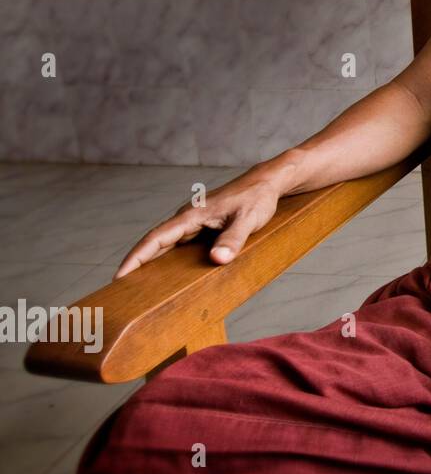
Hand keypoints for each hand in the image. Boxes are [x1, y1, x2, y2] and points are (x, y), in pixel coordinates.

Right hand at [112, 170, 284, 279]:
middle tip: (120, 289)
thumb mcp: (247, 220)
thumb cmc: (257, 198)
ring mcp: (194, 222)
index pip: (156, 238)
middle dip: (137, 264)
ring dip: (151, 262)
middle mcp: (188, 218)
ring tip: (138, 287)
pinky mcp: (203, 226)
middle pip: (155, 242)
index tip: (119, 275)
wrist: (267, 183)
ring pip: (166, 244)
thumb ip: (232, 239)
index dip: (136, 257)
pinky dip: (170, 258)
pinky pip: (180, 244)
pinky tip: (168, 274)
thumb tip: (217, 259)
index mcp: (191, 215)